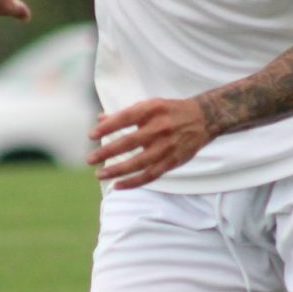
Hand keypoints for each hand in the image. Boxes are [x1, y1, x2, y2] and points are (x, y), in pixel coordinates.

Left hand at [90, 95, 210, 186]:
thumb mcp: (150, 105)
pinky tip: (117, 186)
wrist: (203, 119)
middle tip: (89, 159)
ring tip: (99, 175)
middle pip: (129, 142)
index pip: (126, 118)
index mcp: (152, 110)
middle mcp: (160, 128)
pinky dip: (133, 182)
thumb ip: (125, 114)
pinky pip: (150, 175)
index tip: (90, 135)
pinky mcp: (173, 161)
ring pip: (139, 163)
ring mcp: (167, 146)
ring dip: (117, 171)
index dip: (107, 127)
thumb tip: (99, 119)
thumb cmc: (169, 111)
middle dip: (107, 152)